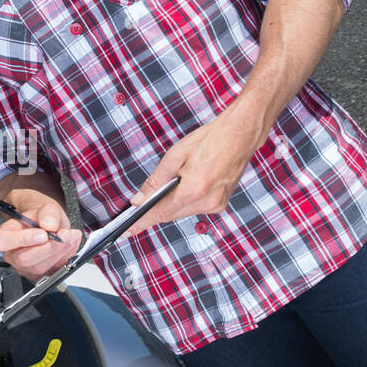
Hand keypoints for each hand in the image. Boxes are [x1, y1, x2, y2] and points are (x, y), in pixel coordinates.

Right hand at [0, 198, 81, 280]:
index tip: (43, 234)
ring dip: (59, 251)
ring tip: (69, 235)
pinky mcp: (40, 275)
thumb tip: (49, 225)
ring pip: (40, 267)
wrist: (49, 225)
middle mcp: (13, 254)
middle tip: (63, 234)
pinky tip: (69, 244)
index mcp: (7, 234)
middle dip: (48, 247)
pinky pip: (52, 272)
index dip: (23, 239)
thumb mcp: (47, 208)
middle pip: (24, 259)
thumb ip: (48, 213)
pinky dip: (65, 257)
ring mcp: (25, 267)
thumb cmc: (41, 218)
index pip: (4, 241)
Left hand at [125, 110, 259, 234]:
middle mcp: (208, 201)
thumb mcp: (175, 156)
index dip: (142, 222)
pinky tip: (182, 188)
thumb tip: (139, 199)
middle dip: (154, 211)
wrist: (239, 135)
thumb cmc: (210, 140)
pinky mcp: (221, 204)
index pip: (161, 212)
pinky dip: (184, 202)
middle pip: (170, 215)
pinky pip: (194, 208)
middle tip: (138, 207)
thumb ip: (155, 181)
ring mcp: (217, 204)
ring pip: (182, 212)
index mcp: (195, 189)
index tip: (127, 231)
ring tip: (165, 189)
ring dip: (170, 205)